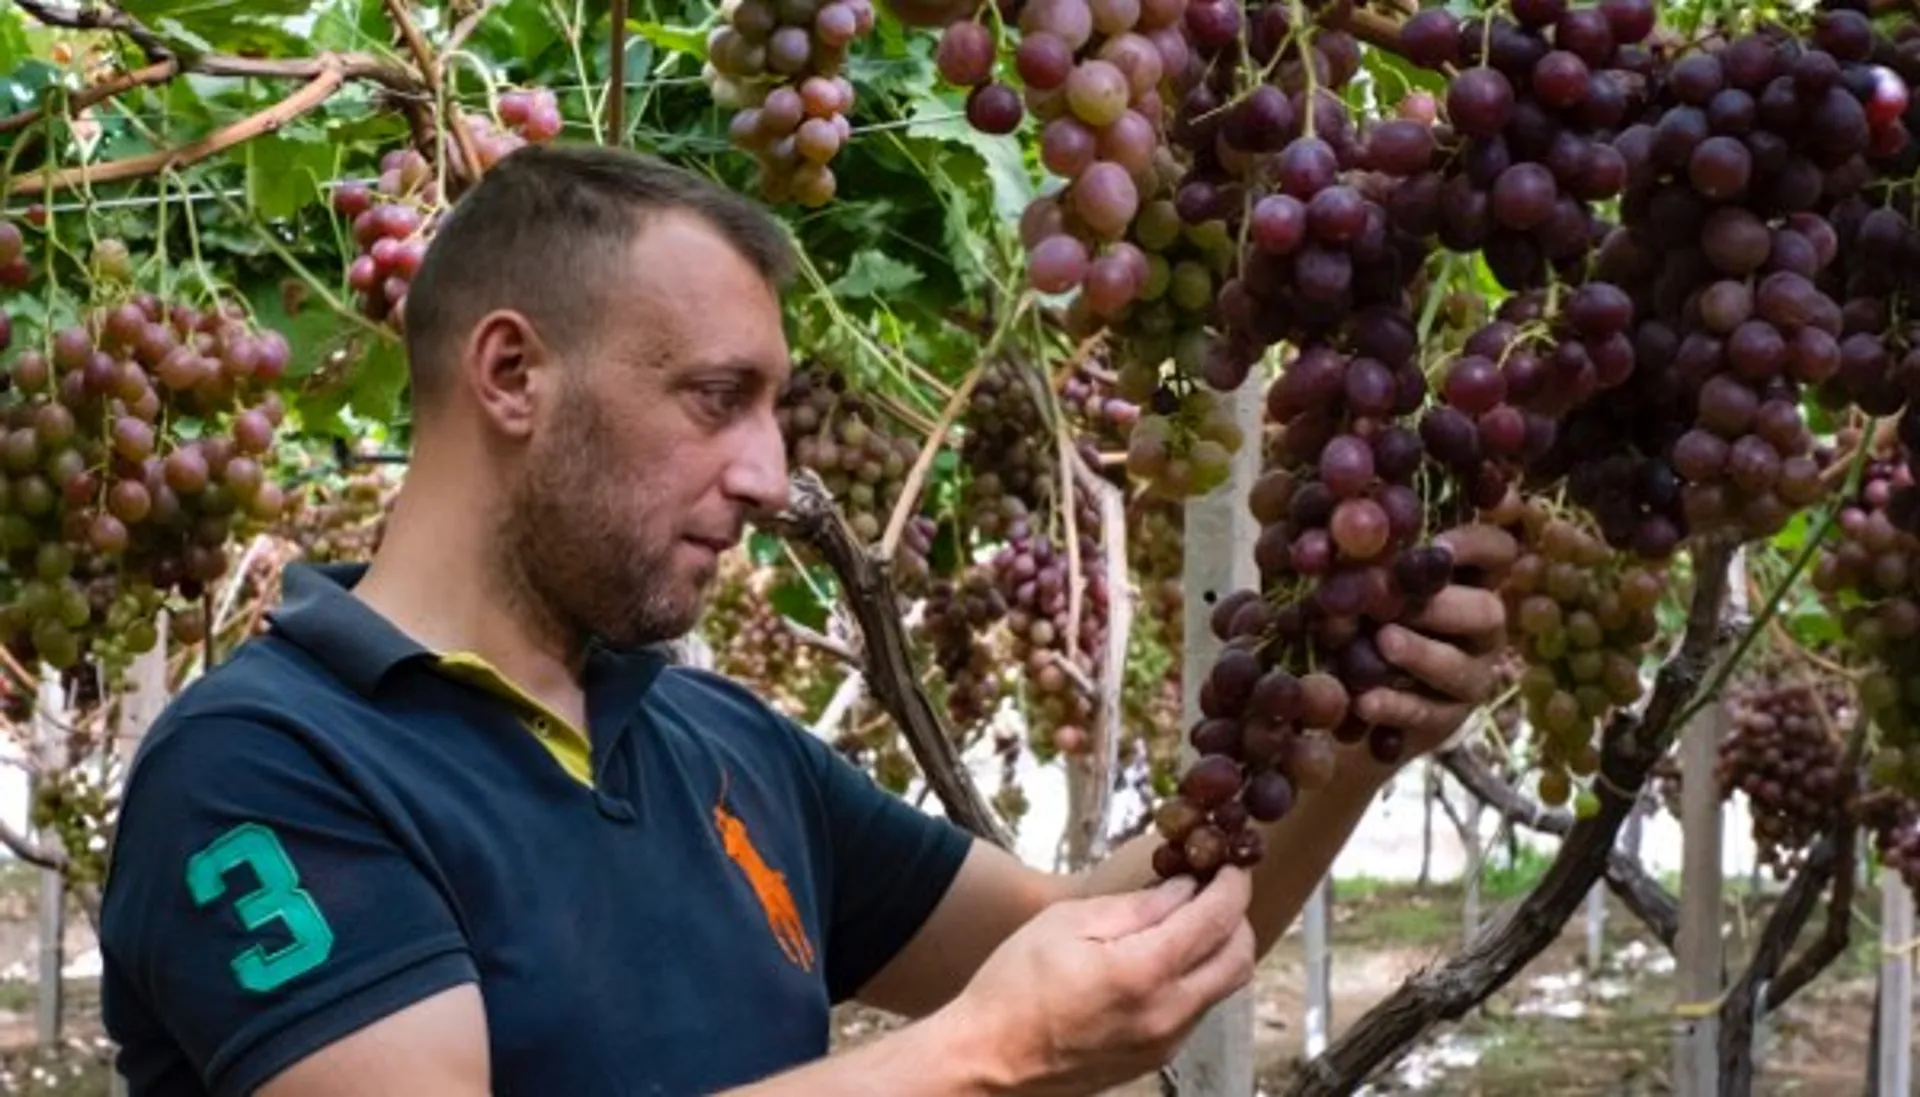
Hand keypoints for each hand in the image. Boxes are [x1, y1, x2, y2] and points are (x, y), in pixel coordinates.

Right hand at [936, 868, 1255, 1095]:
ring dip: (1218, 949)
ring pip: (1223, 987)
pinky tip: (1164, 960)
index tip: (1231, 867)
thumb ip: (1135, 907)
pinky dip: (1196, 978)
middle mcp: (1168, 1012)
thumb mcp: (1068, 923)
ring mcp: (1165, 1042)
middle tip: (1215, 891)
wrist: (987, 1060)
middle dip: (1237, 917)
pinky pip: (1197, 1011)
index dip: (1233, 885)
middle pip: (1239, 958)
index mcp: (1145, 971)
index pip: (1218, 920)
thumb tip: (1182, 889)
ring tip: (1187, 922)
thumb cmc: (1014, 986)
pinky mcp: (1155, 1059)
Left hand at [1347, 523, 1517, 769]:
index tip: (1438, 546)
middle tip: (1397, 600)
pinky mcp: (1447, 719)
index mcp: (1466, 582)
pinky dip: (1395, 706)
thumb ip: (1361, 565)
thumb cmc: (1354, 617)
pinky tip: (1364, 701)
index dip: (1477, 546)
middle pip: (1486, 611)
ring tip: (1383, 641)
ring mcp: (1470, 675)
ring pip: (1460, 666)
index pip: (1496, 553)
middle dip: (1441, 606)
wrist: (1344, 696)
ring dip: (1421, 653)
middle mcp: (1480, 628)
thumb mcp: (1355, 586)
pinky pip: (1428, 713)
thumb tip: (1346, 541)